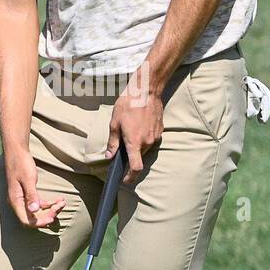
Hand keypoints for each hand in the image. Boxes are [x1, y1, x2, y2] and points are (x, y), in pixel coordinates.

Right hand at [4, 146, 65, 227]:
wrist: (16, 150)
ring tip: (62, 203)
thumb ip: (31, 195)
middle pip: (33, 218)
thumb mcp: (28, 179)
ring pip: (38, 211)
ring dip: (50, 209)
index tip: (52, 218)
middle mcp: (18, 202)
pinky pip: (38, 203)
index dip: (39, 223)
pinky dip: (49, 203)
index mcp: (16, 201)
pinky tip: (58, 199)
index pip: (26, 221)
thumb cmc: (21, 163)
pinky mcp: (27, 193)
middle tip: (60, 208)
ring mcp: (22, 198)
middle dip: (47, 215)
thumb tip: (34, 211)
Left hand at [104, 68, 163, 184]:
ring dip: (138, 145)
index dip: (130, 176)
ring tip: (131, 131)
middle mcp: (147, 142)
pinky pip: (151, 140)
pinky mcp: (160, 131)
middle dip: (132, 156)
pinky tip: (139, 125)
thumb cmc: (128, 105)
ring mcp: (155, 137)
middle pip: (139, 157)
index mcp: (135, 142)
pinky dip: (144, 138)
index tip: (125, 179)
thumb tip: (110, 156)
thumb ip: (113, 142)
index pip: (136, 167)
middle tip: (123, 145)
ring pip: (145, 149)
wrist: (146, 90)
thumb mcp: (115, 123)